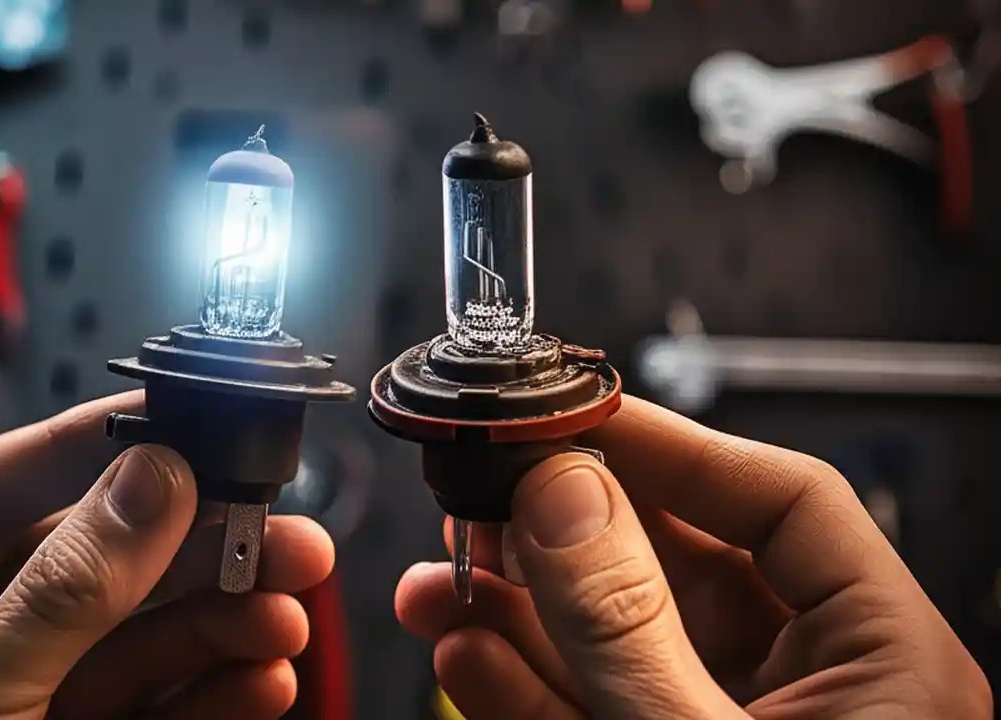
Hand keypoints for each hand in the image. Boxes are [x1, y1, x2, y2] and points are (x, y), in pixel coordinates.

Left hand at [0, 392, 333, 719]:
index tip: (182, 429)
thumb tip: (147, 482)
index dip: (91, 451)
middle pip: (97, 568)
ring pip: (144, 642)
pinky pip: (164, 715)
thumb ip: (57, 598)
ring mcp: (31, 715)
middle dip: (195, 548)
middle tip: (278, 531)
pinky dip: (220, 695)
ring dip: (223, 622)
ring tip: (284, 611)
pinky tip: (263, 677)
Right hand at [396, 395, 991, 718]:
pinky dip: (519, 675)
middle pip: (678, 563)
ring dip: (518, 601)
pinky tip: (465, 642)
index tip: (575, 413)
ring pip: (615, 638)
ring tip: (445, 567)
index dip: (672, 443)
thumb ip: (632, 630)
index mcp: (886, 672)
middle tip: (487, 486)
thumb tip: (564, 499)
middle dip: (564, 527)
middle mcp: (811, 693)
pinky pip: (587, 705)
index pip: (785, 504)